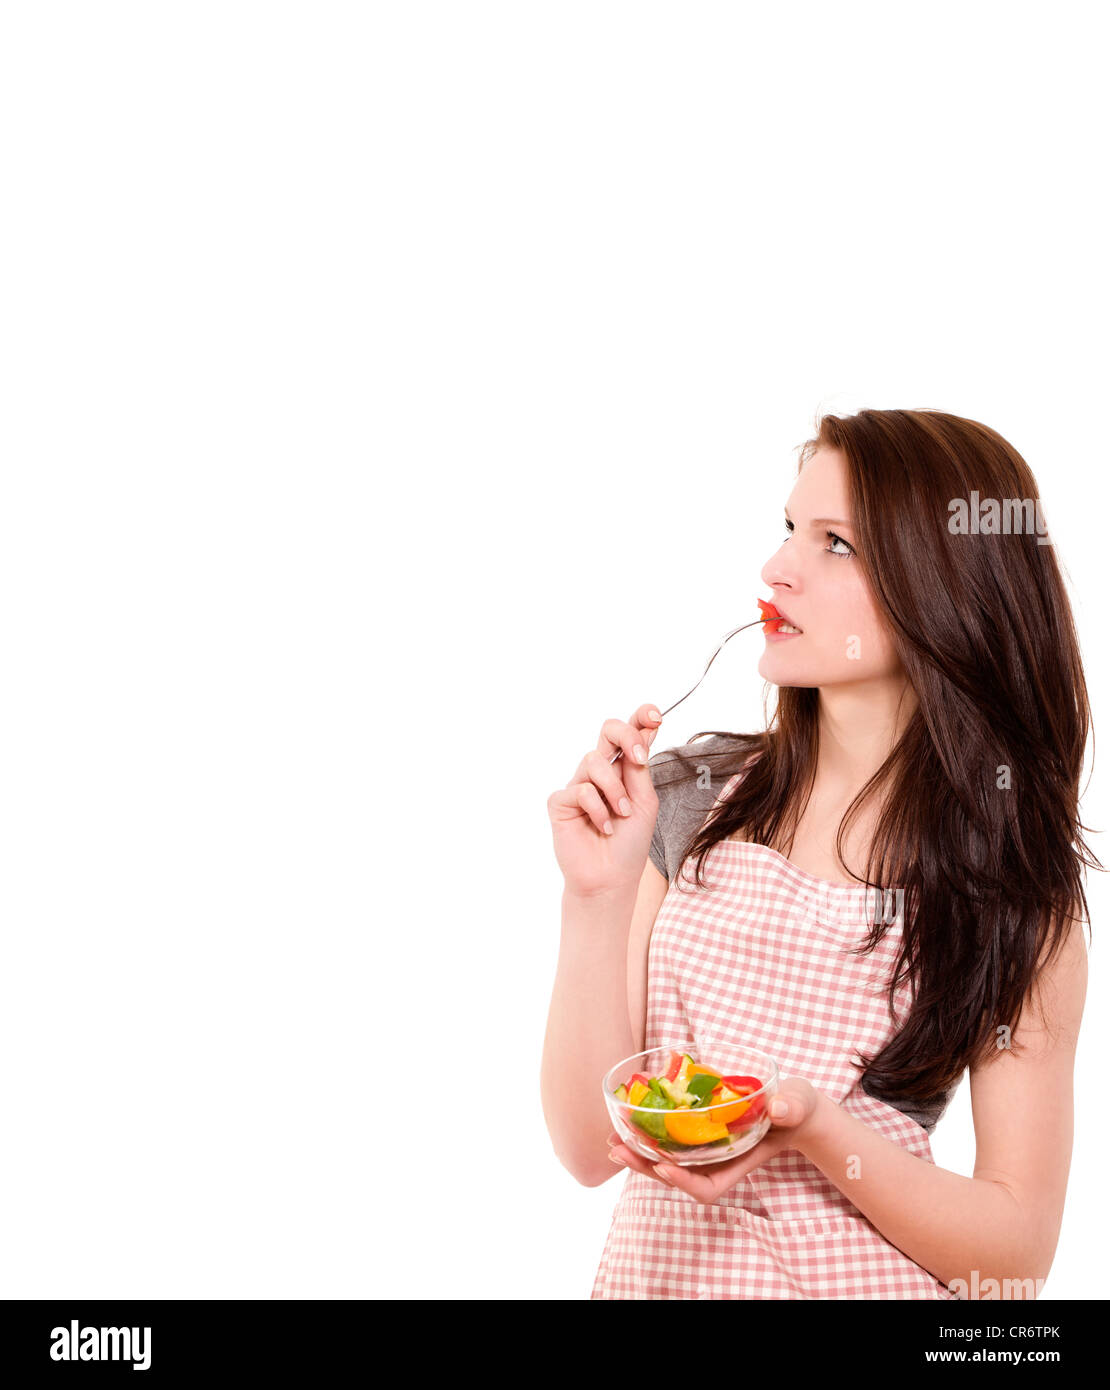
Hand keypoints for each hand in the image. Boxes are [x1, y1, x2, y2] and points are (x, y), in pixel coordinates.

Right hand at [548, 703, 663, 897]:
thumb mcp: (645, 802)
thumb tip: (642, 734)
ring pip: (594, 761)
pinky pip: (580, 789)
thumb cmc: (629, 843)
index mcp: (624, 770)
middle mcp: (600, 773)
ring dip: (614, 790)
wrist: (611, 878)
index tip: (655, 716)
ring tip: (622, 814)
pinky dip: (598, 809)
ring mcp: (578, 785)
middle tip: (639, 757)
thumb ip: (639, 770)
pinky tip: (603, 827)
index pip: (630, 735)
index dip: (641, 717)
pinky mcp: (560, 802)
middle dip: (625, 735)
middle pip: (608, 731)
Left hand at [607, 1077, 822, 1204]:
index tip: (663, 1166)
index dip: (684, 1182)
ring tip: (613, 1141)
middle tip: (617, 1150)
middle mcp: (718, 1160)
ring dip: (640, 1153)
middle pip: (678, 1176)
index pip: (708, 1187)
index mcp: (740, 1161)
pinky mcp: (700, 1131)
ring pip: (668, 1161)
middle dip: (646, 1167)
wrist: (791, 1104)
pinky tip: (630, 1120)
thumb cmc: (796, 1108)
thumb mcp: (798, 1105)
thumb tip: (779, 1108)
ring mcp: (707, 1148)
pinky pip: (671, 1140)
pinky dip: (650, 1134)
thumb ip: (792, 1107)